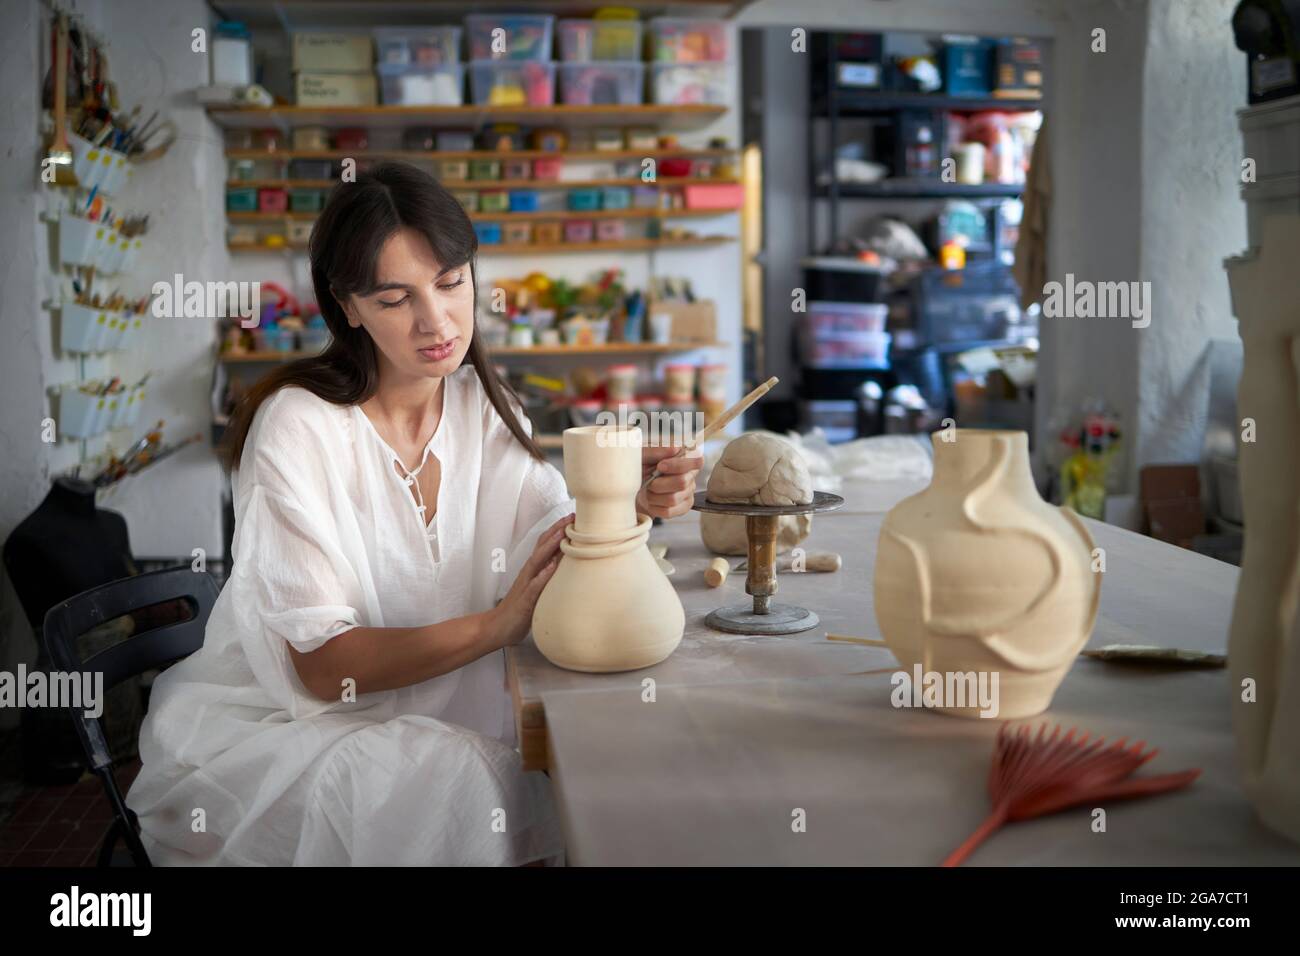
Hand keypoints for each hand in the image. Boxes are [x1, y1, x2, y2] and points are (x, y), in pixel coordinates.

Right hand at [487, 514, 572, 648]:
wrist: (497, 627)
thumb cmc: (519, 609)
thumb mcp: (536, 589)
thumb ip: (547, 577)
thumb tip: (563, 567)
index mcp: (532, 569)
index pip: (545, 544)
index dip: (558, 530)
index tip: (572, 518)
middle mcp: (528, 572)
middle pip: (542, 546)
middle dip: (557, 530)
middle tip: (572, 516)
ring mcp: (525, 584)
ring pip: (538, 560)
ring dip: (551, 546)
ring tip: (563, 533)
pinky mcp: (525, 599)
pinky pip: (534, 584)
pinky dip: (543, 573)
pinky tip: (552, 566)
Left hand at [636, 444, 702, 519]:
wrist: (633, 486)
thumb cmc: (640, 467)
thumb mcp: (643, 455)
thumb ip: (656, 450)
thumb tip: (675, 449)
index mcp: (685, 458)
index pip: (697, 460)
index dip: (679, 465)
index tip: (661, 465)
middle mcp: (690, 476)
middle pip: (682, 482)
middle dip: (659, 483)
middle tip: (649, 480)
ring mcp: (688, 493)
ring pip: (673, 499)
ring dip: (654, 496)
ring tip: (648, 490)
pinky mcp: (682, 508)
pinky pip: (668, 511)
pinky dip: (654, 507)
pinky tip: (651, 500)